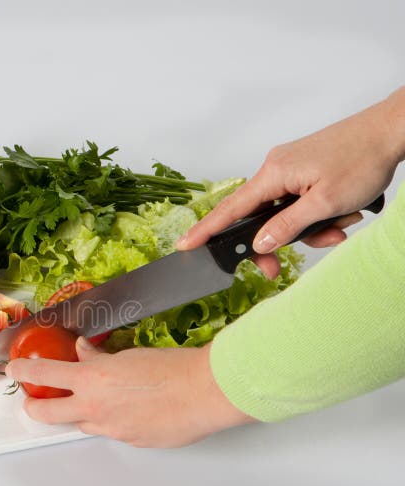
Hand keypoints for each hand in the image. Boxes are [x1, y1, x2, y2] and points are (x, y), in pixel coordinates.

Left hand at [5, 337, 254, 447]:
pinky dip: (113, 420)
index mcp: (92, 380)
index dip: (23, 373)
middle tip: (33, 401)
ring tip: (95, 400)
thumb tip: (85, 350)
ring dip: (80, 413)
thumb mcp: (128, 355)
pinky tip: (131, 409)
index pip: (43, 375)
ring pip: (82, 423)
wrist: (204, 393)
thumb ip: (100, 357)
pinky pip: (111, 431)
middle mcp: (95, 408)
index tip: (14, 370)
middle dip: (35, 407)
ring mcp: (111, 429)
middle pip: (47, 413)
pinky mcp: (131, 442)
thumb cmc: (171, 369)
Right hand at [177, 87, 404, 278]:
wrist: (391, 131)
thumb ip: (287, 226)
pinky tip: (340, 215)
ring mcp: (290, 169)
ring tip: (338, 227)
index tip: (185, 245)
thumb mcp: (324, 202)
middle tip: (278, 269)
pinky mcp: (304, 171)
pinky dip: (315, 216)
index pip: (230, 208)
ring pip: (284, 214)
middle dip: (276, 242)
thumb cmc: (362, 158)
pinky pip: (298, 204)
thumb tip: (259, 244)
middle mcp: (276, 169)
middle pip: (259, 218)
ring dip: (308, 229)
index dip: (206, 230)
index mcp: (274, 173)